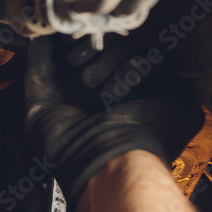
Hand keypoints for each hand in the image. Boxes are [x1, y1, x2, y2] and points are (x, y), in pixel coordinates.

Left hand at [24, 38, 203, 211]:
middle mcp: (124, 95)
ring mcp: (150, 94)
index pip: (90, 57)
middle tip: (84, 80)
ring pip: (130, 51)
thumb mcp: (39, 113)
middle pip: (110, 48)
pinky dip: (131, 74)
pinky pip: (153, 61)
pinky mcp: (174, 94)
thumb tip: (39, 43)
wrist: (107, 168)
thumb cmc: (70, 151)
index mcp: (96, 101)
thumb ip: (37, 76)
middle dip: (93, 56)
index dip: (77, 51)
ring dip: (108, 67)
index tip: (68, 57)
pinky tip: (119, 98)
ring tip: (101, 96)